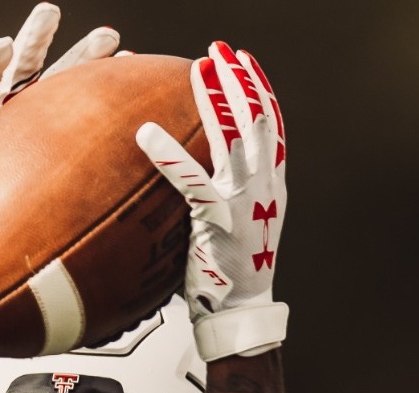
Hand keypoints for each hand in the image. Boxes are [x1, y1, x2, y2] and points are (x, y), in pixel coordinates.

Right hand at [0, 3, 119, 256]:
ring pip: (20, 69)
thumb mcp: (61, 210)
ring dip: (35, 39)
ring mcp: (0, 114)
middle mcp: (32, 118)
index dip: (108, 81)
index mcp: (56, 134)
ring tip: (50, 13)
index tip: (136, 63)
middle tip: (109, 36)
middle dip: (84, 54)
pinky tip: (2, 46)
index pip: (86, 101)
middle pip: (61, 77)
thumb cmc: (17, 222)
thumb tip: (148, 206)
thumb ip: (90, 195)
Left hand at [135, 43, 289, 360]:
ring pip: (235, 139)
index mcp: (271, 187)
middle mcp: (263, 189)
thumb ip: (221, 196)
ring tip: (201, 69)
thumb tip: (192, 175)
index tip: (245, 61)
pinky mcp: (218, 222)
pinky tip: (146, 133)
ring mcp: (244, 203)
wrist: (240, 314)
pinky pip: (191, 180)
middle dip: (240, 81)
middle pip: (258, 121)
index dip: (259, 90)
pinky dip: (169, 155)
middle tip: (221, 51)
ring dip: (217, 99)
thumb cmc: (229, 273)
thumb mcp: (233, 226)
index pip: (271, 127)